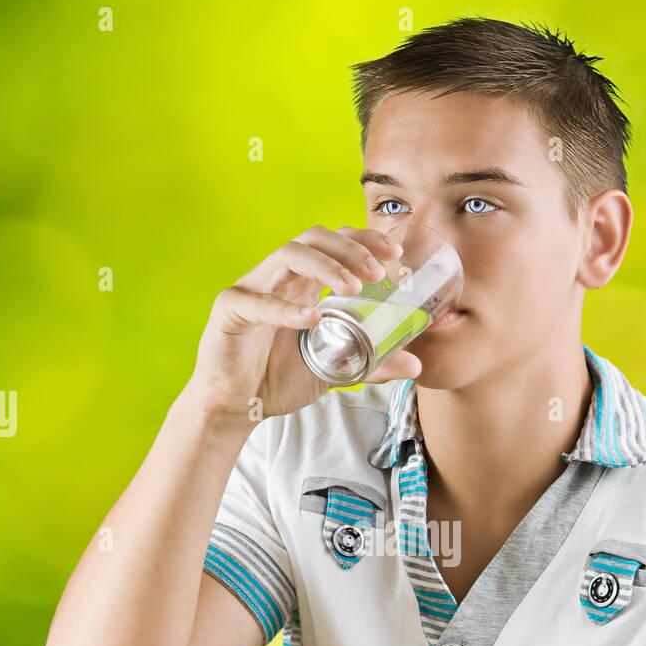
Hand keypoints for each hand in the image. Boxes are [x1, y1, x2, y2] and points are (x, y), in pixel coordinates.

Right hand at [189, 225, 423, 422]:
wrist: (237, 407)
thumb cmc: (278, 378)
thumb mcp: (335, 369)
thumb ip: (372, 363)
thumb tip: (415, 364)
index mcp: (302, 283)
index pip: (334, 244)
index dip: (364, 241)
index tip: (395, 255)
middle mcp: (278, 277)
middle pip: (314, 238)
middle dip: (350, 249)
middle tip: (378, 273)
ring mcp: (252, 288)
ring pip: (288, 256)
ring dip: (326, 267)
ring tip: (353, 289)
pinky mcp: (230, 310)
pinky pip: (256, 301)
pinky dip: (286, 308)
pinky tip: (312, 318)